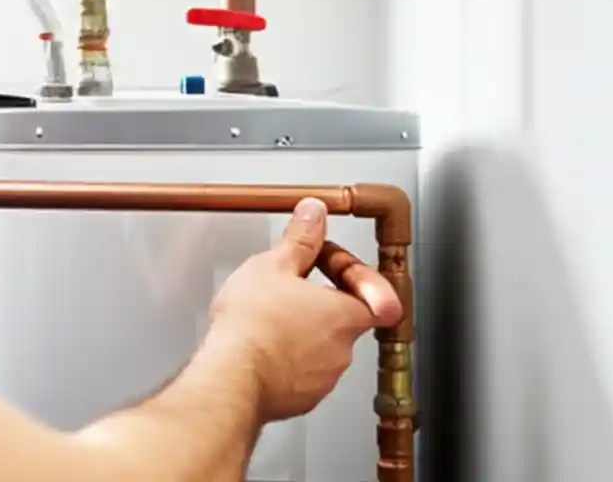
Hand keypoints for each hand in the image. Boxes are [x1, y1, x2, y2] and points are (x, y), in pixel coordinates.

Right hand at [210, 198, 402, 421]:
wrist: (231, 376)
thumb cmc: (253, 325)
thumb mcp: (273, 265)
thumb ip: (300, 238)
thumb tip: (314, 213)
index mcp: (346, 314)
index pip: (381, 297)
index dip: (360, 280)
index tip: (336, 269)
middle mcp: (343, 350)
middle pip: (345, 319)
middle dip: (320, 304)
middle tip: (290, 290)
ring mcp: (323, 379)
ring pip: (321, 349)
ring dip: (301, 334)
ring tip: (268, 320)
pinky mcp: (301, 399)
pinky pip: (301, 375)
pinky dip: (285, 362)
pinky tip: (260, 348)